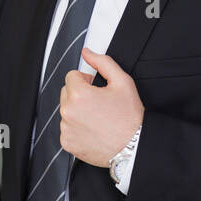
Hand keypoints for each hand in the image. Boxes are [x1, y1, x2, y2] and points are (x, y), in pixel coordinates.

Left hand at [58, 49, 143, 166]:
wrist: (134, 147)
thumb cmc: (130, 117)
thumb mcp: (123, 82)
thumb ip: (103, 63)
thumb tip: (87, 53)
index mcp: (79, 95)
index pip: (71, 76)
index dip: (86, 81)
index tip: (97, 90)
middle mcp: (68, 112)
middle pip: (66, 92)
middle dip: (80, 95)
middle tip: (99, 104)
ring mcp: (66, 129)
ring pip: (66, 111)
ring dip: (77, 111)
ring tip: (98, 118)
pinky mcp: (67, 143)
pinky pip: (66, 128)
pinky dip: (76, 128)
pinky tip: (93, 130)